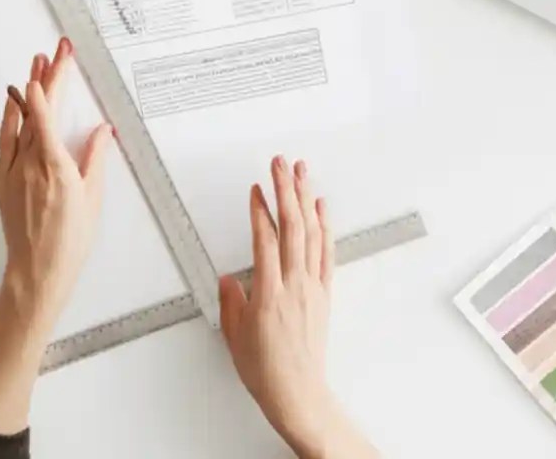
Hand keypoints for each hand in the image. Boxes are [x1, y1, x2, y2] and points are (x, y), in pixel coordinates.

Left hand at [0, 37, 112, 318]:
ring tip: (35, 65)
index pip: (51, 110)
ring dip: (27, 90)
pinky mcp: (5, 179)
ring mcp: (14, 170)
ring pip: (18, 119)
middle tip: (54, 51)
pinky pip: (6, 139)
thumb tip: (102, 132)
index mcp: (55, 165)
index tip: (57, 58)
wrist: (38, 270)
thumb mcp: (92, 198)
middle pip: (36, 108)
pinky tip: (14, 103)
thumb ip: (95, 159)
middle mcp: (30, 162)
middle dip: (47, 75)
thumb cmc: (68, 241)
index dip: (54, 80)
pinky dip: (11, 116)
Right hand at [219, 157, 376, 458]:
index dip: (260, 210)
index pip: (264, 240)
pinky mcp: (324, 294)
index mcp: (268, 294)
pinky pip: (326, 252)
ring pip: (311, 233)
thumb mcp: (234, 334)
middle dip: (286, 190)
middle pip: (292, 226)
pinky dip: (325, 226)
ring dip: (306, 199)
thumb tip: (229, 278)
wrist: (298, 392)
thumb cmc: (265, 369)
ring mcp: (312, 287)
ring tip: (301, 173)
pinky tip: (321, 208)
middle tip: (280, 163)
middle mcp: (294, 285)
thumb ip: (231, 301)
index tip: (255, 189)